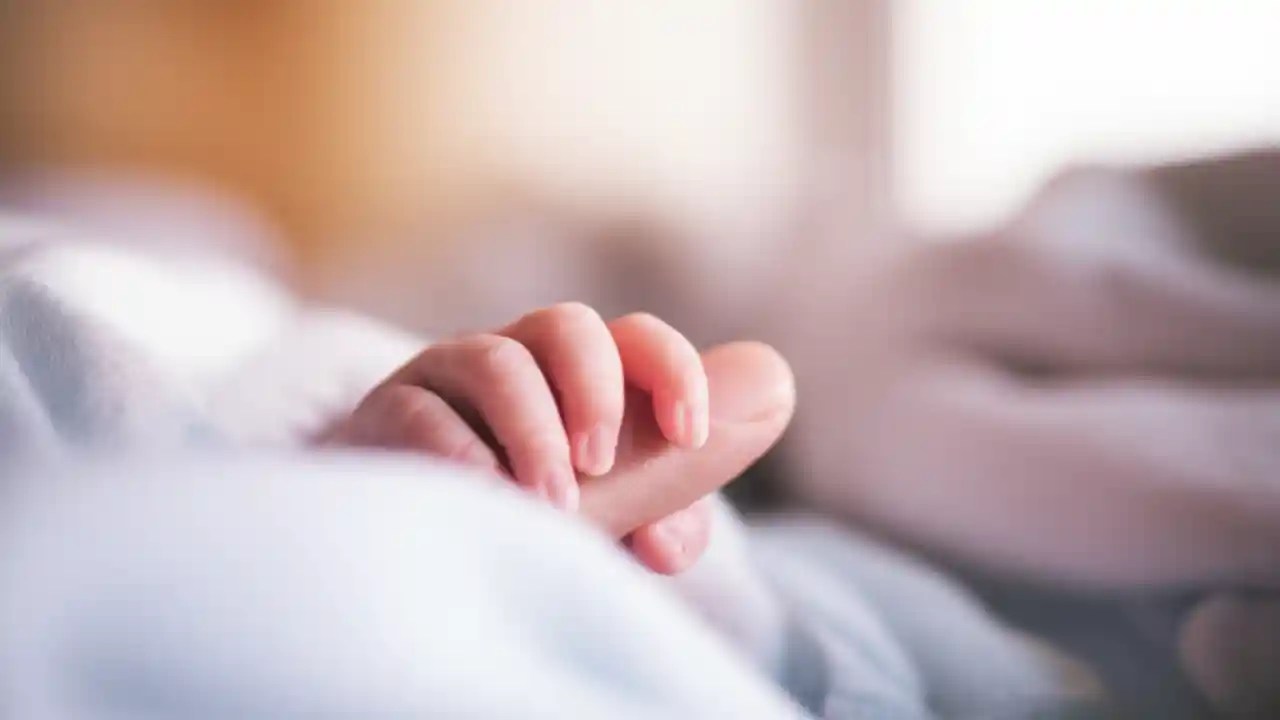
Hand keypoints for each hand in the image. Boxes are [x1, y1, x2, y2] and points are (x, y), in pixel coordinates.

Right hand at [325, 303, 793, 572]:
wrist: (415, 544)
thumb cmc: (527, 516)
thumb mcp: (613, 513)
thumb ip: (684, 473)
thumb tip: (775, 387)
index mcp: (578, 376)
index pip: (636, 340)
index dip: (673, 371)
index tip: (691, 432)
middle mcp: (517, 360)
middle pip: (567, 326)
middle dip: (595, 390)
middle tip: (601, 466)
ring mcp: (448, 381)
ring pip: (496, 360)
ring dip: (533, 430)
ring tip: (554, 505)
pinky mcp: (387, 416)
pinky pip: (418, 410)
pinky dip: (457, 450)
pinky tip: (483, 491)